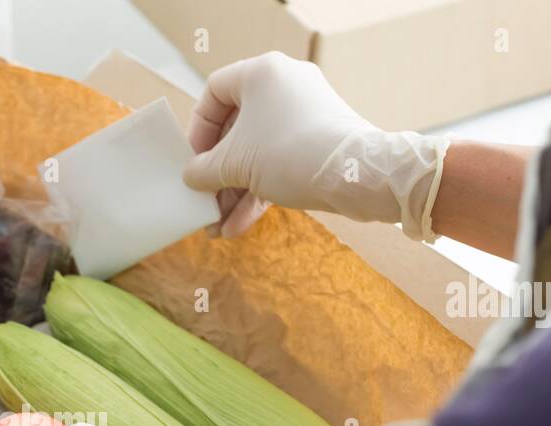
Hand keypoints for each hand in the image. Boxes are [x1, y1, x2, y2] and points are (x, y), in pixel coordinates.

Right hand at [183, 52, 448, 240]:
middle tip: (203, 202)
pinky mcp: (319, 141)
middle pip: (236, 129)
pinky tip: (239, 226)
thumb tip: (191, 176)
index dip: (198, 129)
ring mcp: (305, 114)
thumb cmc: (290, 154)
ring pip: (257, 152)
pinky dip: (258, 192)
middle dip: (217, 175)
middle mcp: (284, 86)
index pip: (214, 92)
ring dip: (235, 192)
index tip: (193, 161)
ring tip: (218, 228)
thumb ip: (204, 170)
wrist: (358, 175)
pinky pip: (279, 162)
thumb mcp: (235, 164)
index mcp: (261, 74)